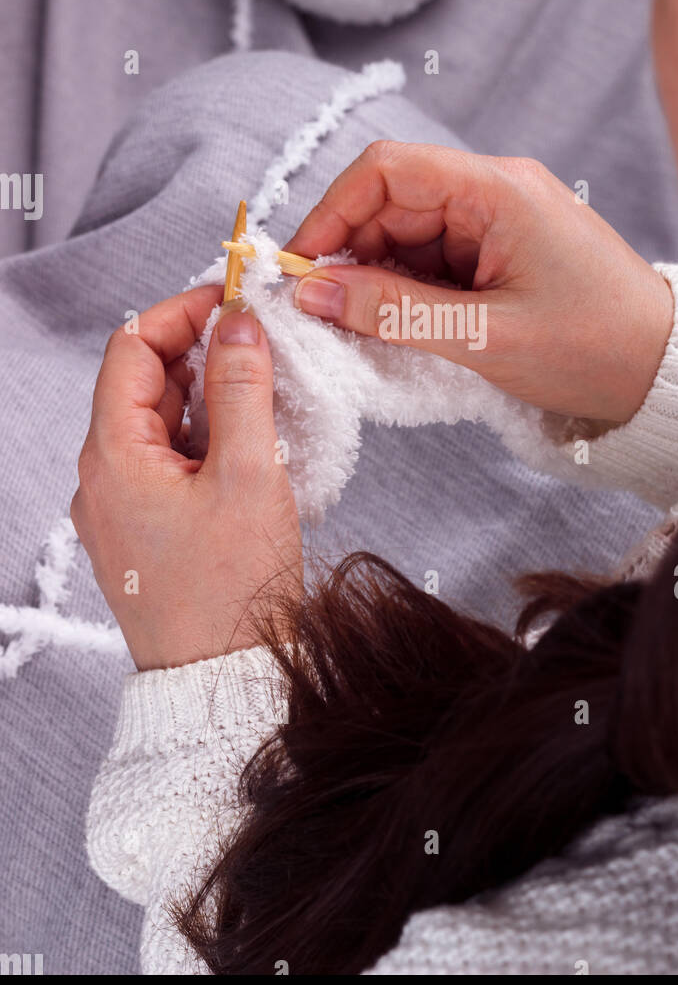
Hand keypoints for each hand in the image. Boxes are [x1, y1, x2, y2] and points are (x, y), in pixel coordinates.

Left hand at [71, 288, 300, 670]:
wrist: (222, 683)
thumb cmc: (231, 590)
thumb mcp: (249, 475)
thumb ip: (244, 389)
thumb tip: (239, 323)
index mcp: (113, 457)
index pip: (131, 348)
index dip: (182, 313)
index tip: (235, 302)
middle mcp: (103, 478)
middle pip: (144, 384)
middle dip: (202, 353)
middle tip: (263, 343)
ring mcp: (120, 508)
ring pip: (160, 423)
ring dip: (210, 397)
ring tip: (267, 394)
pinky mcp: (145, 532)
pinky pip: (169, 462)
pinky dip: (208, 438)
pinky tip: (253, 444)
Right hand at [286, 143, 673, 424]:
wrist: (668, 370)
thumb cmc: (595, 348)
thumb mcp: (484, 338)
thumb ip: (392, 313)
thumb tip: (310, 294)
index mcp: (498, 189)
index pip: (387, 168)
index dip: (331, 212)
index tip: (298, 268)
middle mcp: (495, 189)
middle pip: (390, 198)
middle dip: (347, 251)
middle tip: (320, 311)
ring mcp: (499, 218)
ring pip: (406, 231)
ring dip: (374, 275)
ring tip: (360, 328)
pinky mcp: (502, 248)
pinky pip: (432, 256)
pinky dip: (404, 288)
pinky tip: (395, 326)